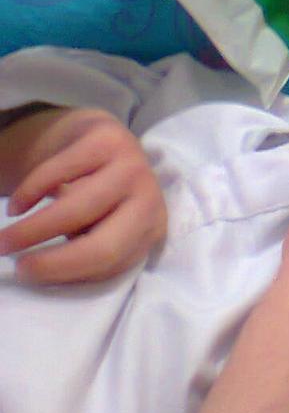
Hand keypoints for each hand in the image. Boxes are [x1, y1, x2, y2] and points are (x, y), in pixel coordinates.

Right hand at [0, 108, 166, 283]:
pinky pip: (62, 171)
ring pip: (80, 208)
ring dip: (35, 228)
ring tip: (5, 239)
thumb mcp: (103, 229)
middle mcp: (149, 199)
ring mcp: (132, 166)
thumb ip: (88, 251)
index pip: (112, 264)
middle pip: (104, 245)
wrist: (103, 141)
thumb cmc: (98, 198)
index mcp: (151, 229)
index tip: (27, 274)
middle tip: (14, 263)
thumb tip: (43, 274)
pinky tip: (17, 206)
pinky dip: (32, 191)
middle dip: (54, 260)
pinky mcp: (108, 138)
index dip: (66, 271)